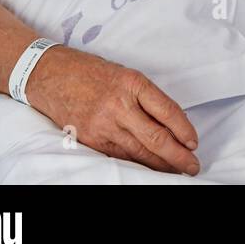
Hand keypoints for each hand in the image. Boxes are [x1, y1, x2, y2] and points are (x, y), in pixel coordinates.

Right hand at [24, 46, 200, 175]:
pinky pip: (119, 156)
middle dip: (178, 156)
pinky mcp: (90, 139)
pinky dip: (137, 164)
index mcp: (133, 84)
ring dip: (160, 165)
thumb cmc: (91, 72)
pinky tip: (149, 169)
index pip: (168, 112)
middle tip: (192, 166)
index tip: (194, 143)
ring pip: (138, 152)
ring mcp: (102, 125)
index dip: (185, 130)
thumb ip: (147, 98)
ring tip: (176, 171)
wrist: (50, 75)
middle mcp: (119, 105)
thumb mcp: (126, 74)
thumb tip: (172, 123)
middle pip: (156, 138)